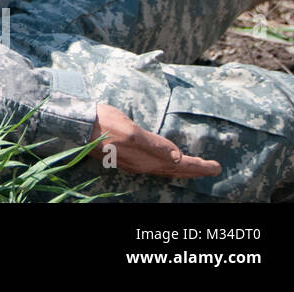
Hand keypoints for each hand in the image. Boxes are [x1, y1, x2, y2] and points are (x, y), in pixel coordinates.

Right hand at [90, 103, 220, 177]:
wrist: (76, 124)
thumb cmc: (103, 123)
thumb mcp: (131, 131)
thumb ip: (154, 145)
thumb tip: (178, 157)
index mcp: (146, 159)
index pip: (179, 165)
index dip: (198, 166)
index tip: (216, 167)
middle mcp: (141, 165)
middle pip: (173, 170)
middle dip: (194, 169)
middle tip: (213, 168)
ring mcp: (132, 162)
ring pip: (164, 169)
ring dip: (181, 169)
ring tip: (195, 167)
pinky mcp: (124, 157)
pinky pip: (153, 166)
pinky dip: (166, 166)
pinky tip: (166, 163)